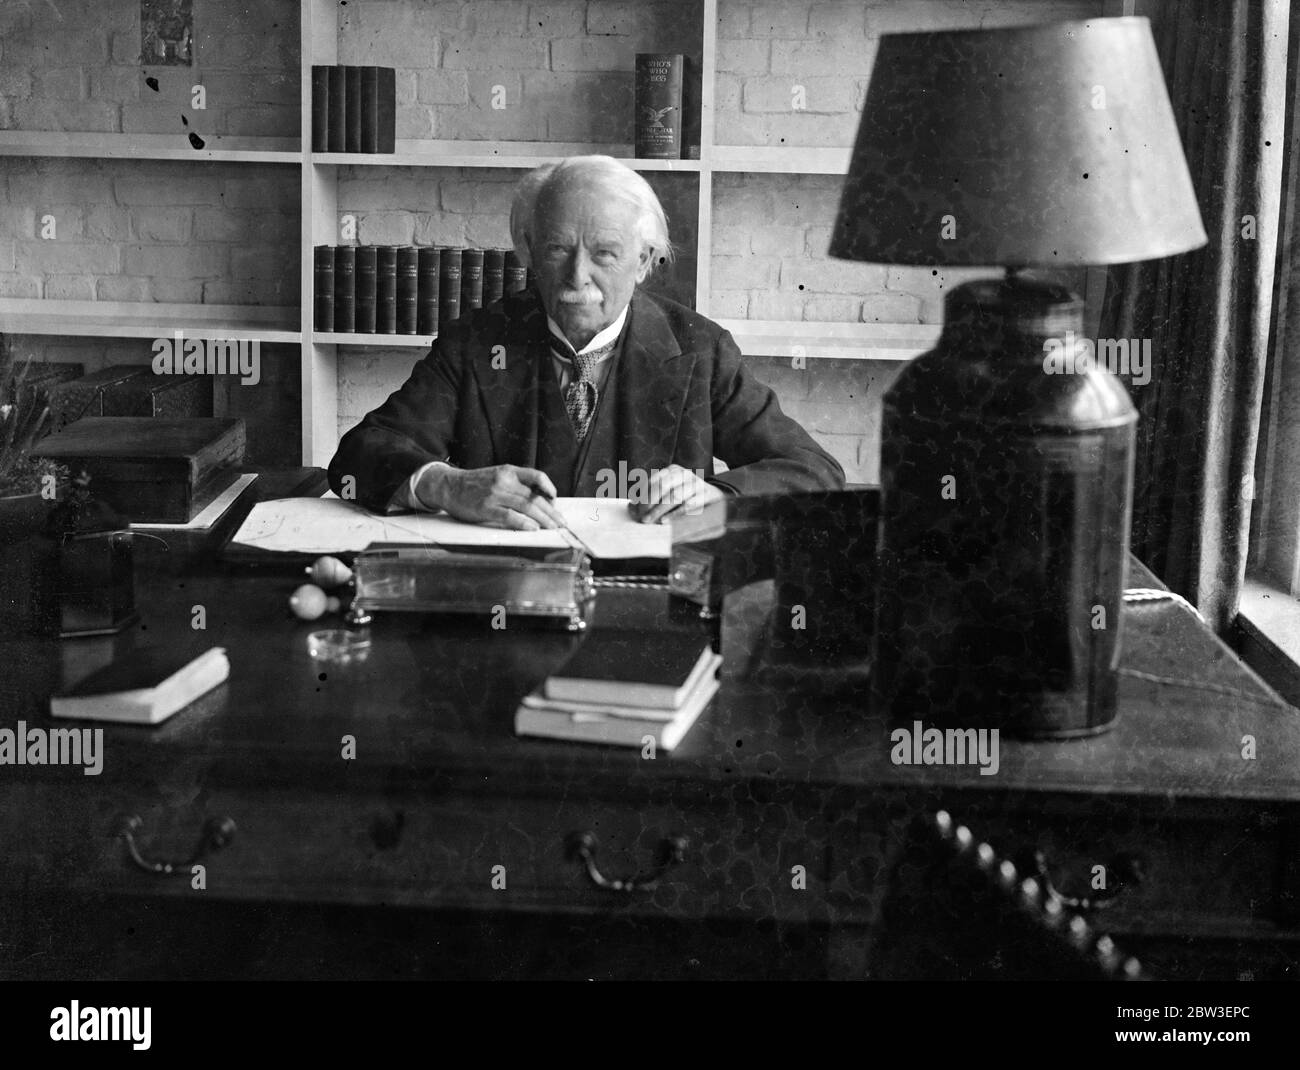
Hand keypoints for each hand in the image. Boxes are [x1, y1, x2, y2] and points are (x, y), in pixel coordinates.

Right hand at [414, 464, 563, 530]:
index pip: (537, 476)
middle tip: (561, 522)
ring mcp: (495, 494)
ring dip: (543, 519)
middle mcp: (504, 480)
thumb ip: (515, 484)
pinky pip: (510, 516)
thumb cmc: (474, 484)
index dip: (550, 489)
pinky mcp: (486, 508)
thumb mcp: (497, 476)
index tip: (556, 501)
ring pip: (527, 506)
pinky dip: (524, 523)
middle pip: (535, 496)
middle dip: (551, 511)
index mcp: (509, 471)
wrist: (448, 486)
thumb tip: (538, 500)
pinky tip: (533, 528)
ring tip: (553, 527)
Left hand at [628, 465, 725, 524]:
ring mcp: (696, 484)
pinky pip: (688, 505)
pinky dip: (675, 514)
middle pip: (662, 487)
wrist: (717, 498)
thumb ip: (652, 498)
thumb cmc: (688, 498)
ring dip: (659, 510)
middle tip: (641, 517)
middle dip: (649, 503)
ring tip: (649, 521)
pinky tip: (665, 521)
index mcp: (673, 470)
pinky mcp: (706, 495)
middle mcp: (685, 474)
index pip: (654, 481)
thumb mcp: (671, 492)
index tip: (634, 509)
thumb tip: (630, 506)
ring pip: (674, 496)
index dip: (642, 495)